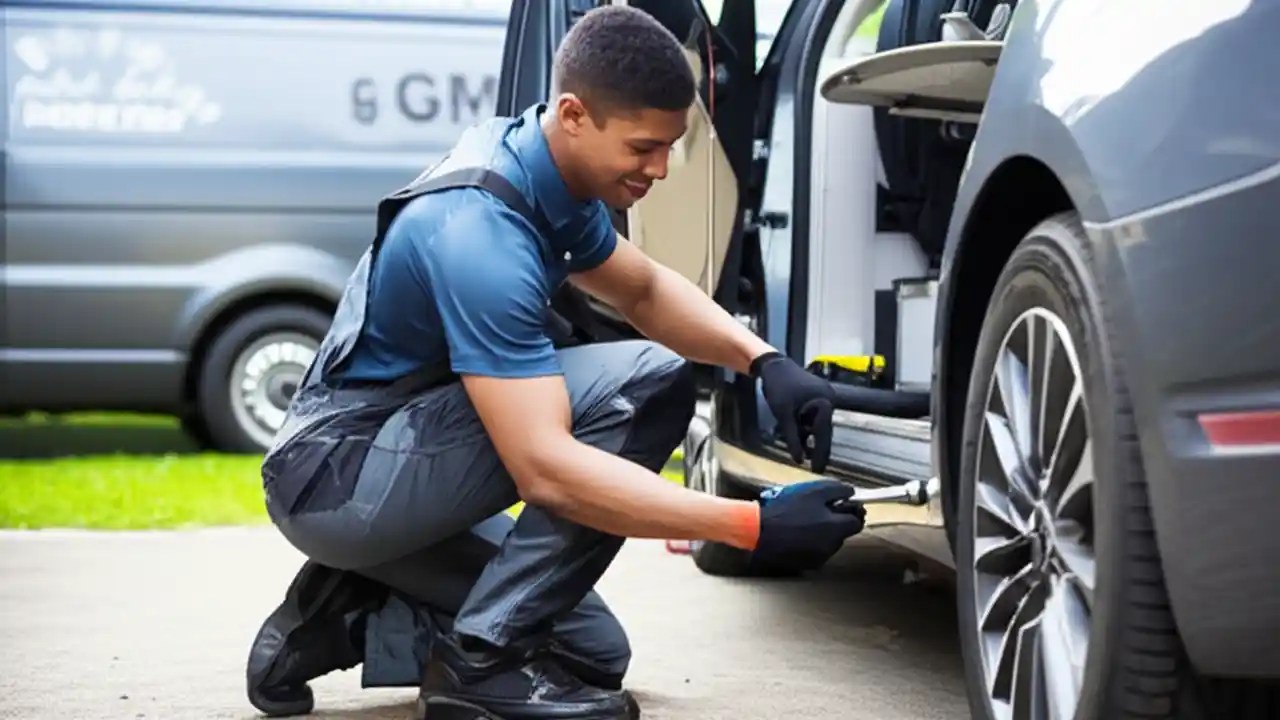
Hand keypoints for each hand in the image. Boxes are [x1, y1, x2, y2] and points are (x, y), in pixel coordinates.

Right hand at [749, 480, 865, 570]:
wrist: (758, 532)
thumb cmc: (786, 509)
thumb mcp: (814, 491)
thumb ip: (838, 490)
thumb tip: (852, 493)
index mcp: (836, 528)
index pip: (857, 522)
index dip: (851, 511)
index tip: (842, 504)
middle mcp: (831, 546)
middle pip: (843, 533)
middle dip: (836, 522)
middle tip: (819, 510)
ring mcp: (819, 558)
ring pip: (829, 542)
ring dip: (823, 532)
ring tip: (804, 521)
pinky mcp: (805, 565)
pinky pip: (815, 551)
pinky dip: (811, 543)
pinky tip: (796, 533)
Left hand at [751, 352, 835, 471]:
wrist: (773, 365)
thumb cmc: (778, 387)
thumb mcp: (783, 415)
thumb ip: (793, 437)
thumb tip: (799, 460)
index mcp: (824, 401)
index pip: (823, 433)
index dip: (820, 454)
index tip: (817, 470)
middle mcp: (829, 398)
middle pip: (823, 429)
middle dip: (817, 447)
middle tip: (815, 468)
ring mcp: (825, 396)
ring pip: (819, 423)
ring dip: (811, 436)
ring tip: (806, 454)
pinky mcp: (819, 395)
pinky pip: (815, 416)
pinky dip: (808, 426)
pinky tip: (803, 437)